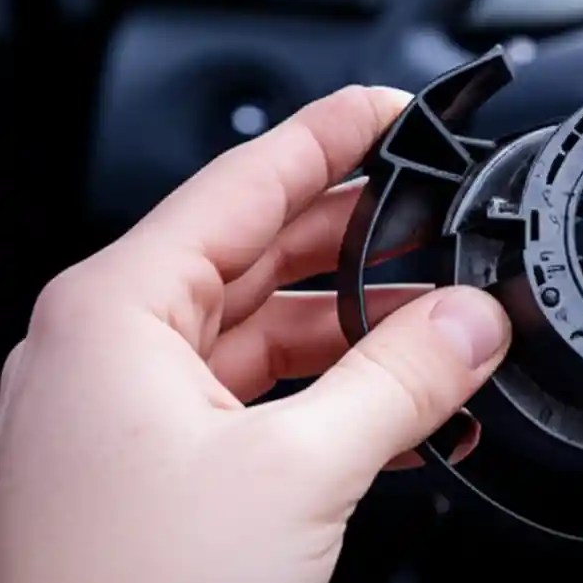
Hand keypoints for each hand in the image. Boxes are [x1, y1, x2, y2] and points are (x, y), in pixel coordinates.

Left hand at [0, 87, 510, 582]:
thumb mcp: (299, 472)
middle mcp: (111, 353)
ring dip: (358, 328)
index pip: (238, 186)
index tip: (390, 110)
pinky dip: (337, 394)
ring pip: (266, 332)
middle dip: (356, 239)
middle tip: (439, 217)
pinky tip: (406, 404)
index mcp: (111, 315)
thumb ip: (401, 378)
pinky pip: (265, 399)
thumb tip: (471, 320)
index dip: (325, 137)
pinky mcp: (168, 470)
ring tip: (445, 324)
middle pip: (255, 255)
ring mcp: (135, 416)